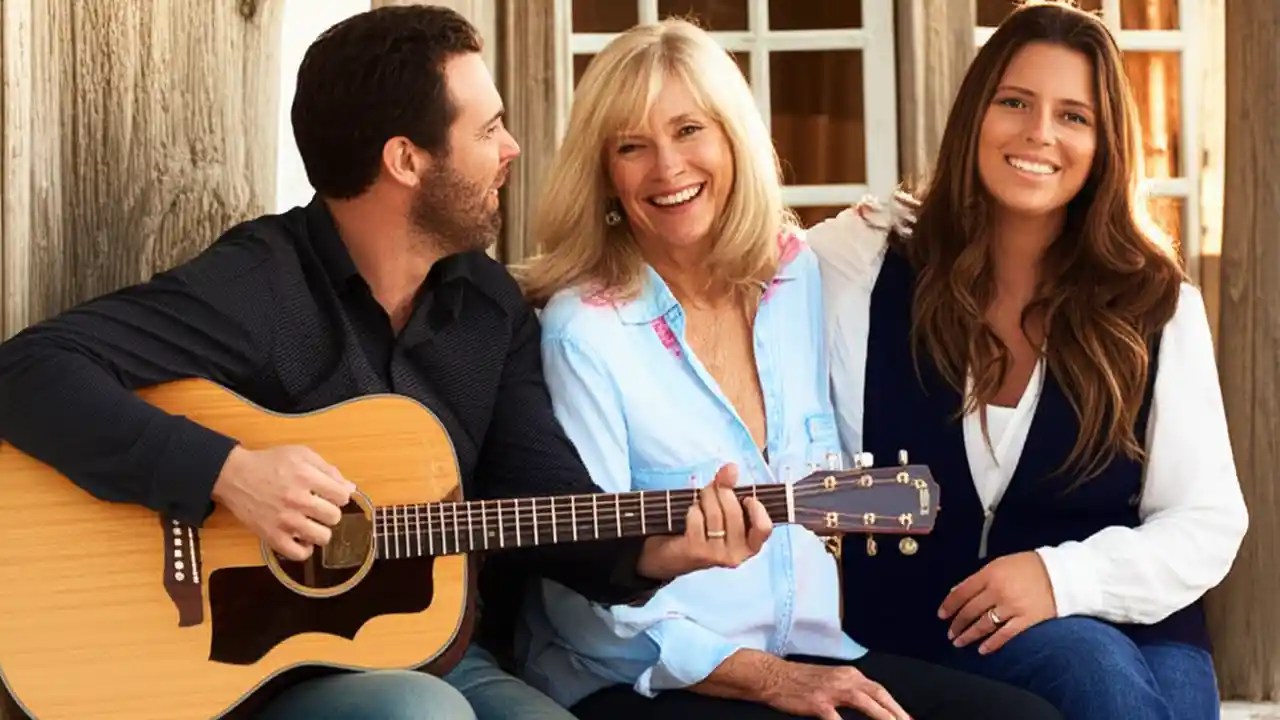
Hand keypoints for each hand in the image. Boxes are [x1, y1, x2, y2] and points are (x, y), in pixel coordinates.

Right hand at [212, 445, 355, 560]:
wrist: (235, 476)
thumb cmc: (269, 463)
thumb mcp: (301, 454)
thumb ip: (328, 469)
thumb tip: (349, 488)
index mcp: (306, 476)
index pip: (342, 496)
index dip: (340, 495)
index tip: (331, 495)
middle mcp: (297, 499)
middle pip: (334, 517)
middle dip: (330, 512)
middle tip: (319, 508)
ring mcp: (285, 520)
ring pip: (322, 537)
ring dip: (321, 530)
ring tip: (312, 523)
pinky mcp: (272, 536)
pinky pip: (299, 554)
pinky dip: (305, 549)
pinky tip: (302, 538)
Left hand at [635, 463, 771, 580]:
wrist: (674, 553)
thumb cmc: (706, 526)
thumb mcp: (723, 507)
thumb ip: (730, 487)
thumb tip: (731, 468)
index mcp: (751, 545)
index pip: (764, 527)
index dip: (756, 508)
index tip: (745, 498)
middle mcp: (737, 555)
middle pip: (734, 512)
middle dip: (721, 491)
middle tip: (713, 487)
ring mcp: (717, 556)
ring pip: (714, 514)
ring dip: (705, 498)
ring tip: (701, 497)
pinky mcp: (697, 552)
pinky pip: (697, 519)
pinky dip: (693, 510)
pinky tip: (692, 514)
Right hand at [760, 657, 910, 719]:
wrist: (772, 675)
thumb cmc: (800, 681)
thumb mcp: (830, 680)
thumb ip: (849, 690)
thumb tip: (868, 705)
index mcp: (849, 674)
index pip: (880, 690)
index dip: (896, 706)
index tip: (908, 719)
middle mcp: (844, 679)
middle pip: (878, 695)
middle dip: (897, 712)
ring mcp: (831, 690)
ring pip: (865, 703)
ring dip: (883, 717)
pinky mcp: (818, 702)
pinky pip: (837, 719)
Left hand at [938, 551, 1056, 654]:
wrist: (1062, 575)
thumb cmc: (1029, 567)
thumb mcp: (1000, 564)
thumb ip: (979, 578)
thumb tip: (957, 591)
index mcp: (990, 574)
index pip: (962, 592)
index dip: (949, 605)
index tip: (942, 615)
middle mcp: (998, 591)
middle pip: (970, 611)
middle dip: (957, 624)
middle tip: (950, 632)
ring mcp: (1012, 607)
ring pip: (984, 625)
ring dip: (969, 635)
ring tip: (959, 642)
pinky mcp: (1027, 621)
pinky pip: (1005, 635)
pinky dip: (992, 644)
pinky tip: (982, 650)